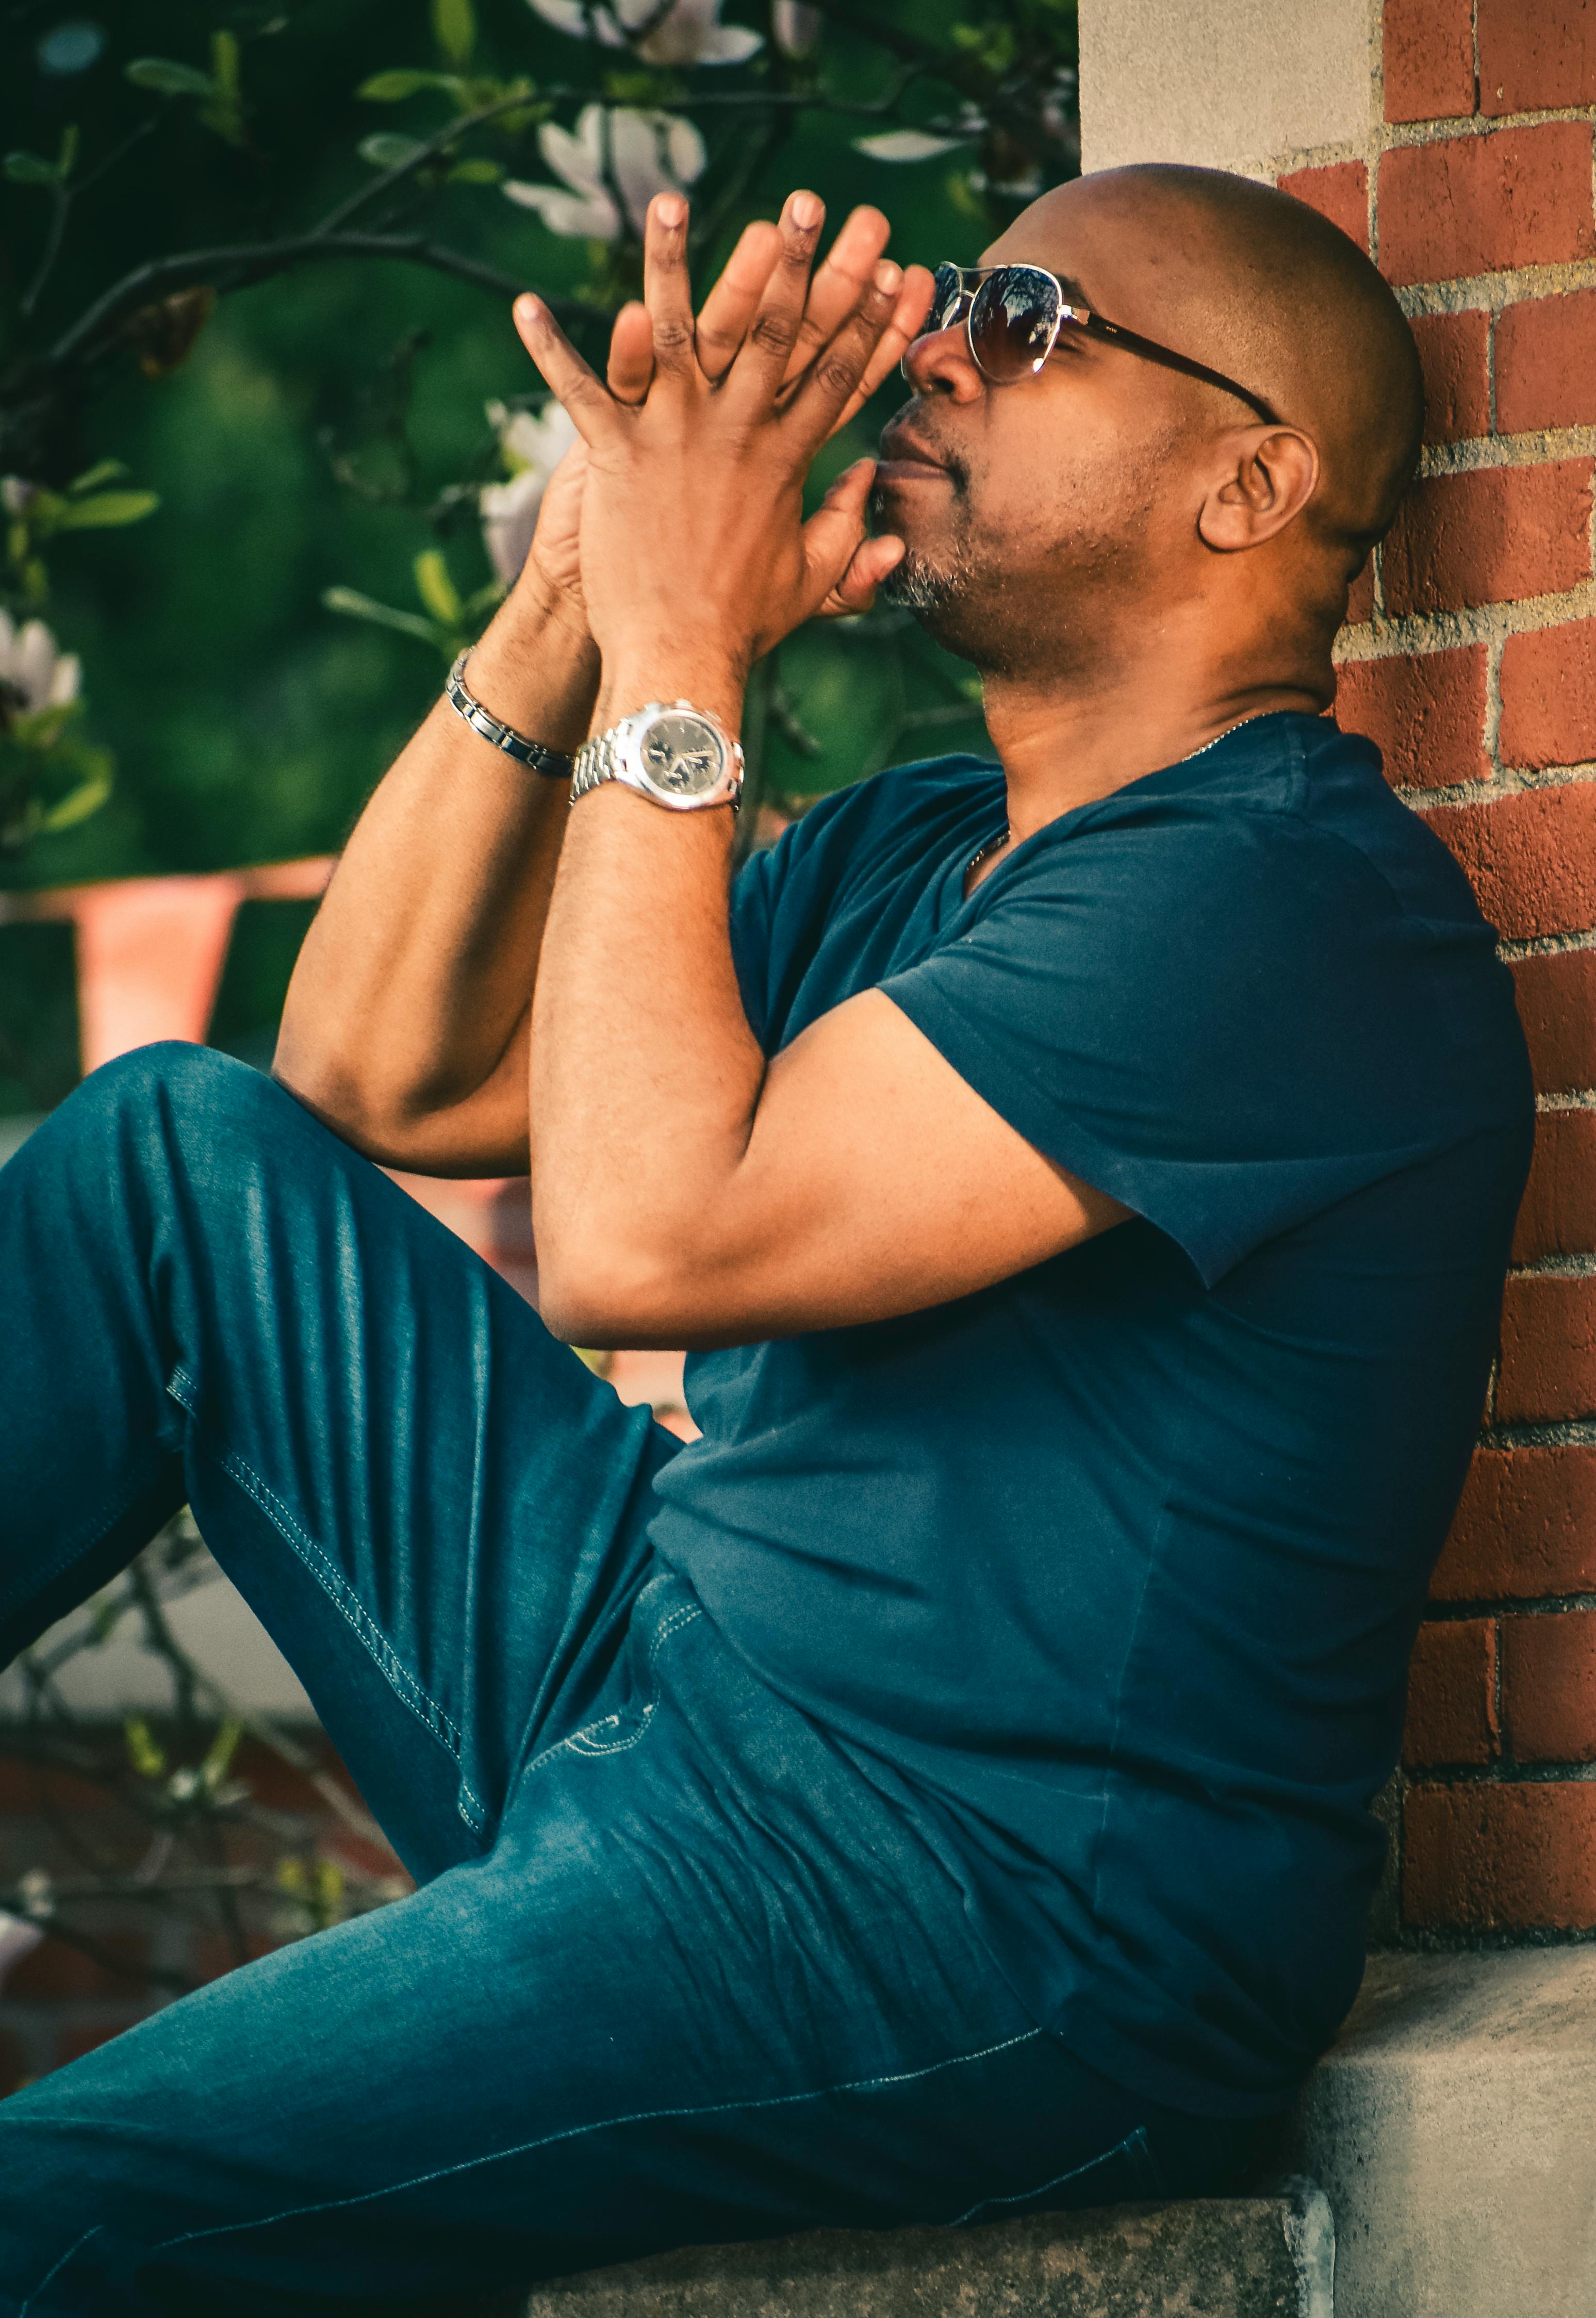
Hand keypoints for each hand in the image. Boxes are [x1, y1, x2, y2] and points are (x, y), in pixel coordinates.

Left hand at [513, 190, 930, 715]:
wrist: (678, 658)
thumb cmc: (742, 627)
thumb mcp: (810, 582)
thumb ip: (847, 534)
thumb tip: (871, 494)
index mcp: (786, 459)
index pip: (835, 374)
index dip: (868, 319)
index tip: (891, 267)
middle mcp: (735, 433)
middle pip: (771, 330)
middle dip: (793, 260)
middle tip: (810, 203)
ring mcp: (674, 437)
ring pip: (674, 327)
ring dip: (668, 259)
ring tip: (669, 201)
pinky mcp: (617, 455)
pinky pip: (577, 388)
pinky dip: (547, 348)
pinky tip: (523, 305)